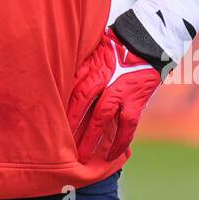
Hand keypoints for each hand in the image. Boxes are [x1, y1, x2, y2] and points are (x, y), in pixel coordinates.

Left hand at [67, 28, 160, 161]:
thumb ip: (80, 64)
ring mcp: (122, 91)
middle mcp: (104, 78)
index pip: (72, 87)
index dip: (62, 105)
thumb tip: (59, 78)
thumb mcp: (94, 50)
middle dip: (70, 124)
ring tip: (81, 156)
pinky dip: (120, 142)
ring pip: (101, 117)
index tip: (51, 121)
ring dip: (90, 137)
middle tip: (59, 144)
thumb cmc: (116, 46)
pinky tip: (112, 156)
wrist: (147, 43)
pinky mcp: (137, 101)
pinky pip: (127, 125)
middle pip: (81, 102)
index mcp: (92, 65)